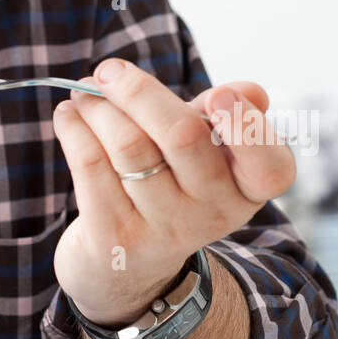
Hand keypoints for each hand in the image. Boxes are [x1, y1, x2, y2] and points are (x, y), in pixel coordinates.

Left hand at [51, 61, 295, 326]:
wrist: (127, 268)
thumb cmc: (172, 185)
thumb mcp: (206, 154)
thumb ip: (225, 115)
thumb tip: (251, 91)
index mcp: (245, 189)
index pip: (269, 166)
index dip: (246, 128)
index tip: (218, 95)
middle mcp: (213, 212)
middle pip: (182, 136)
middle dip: (139, 91)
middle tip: (108, 71)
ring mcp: (164, 228)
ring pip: (129, 145)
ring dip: (97, 107)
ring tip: (84, 92)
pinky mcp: (115, 237)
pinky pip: (91, 165)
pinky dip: (74, 129)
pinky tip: (68, 115)